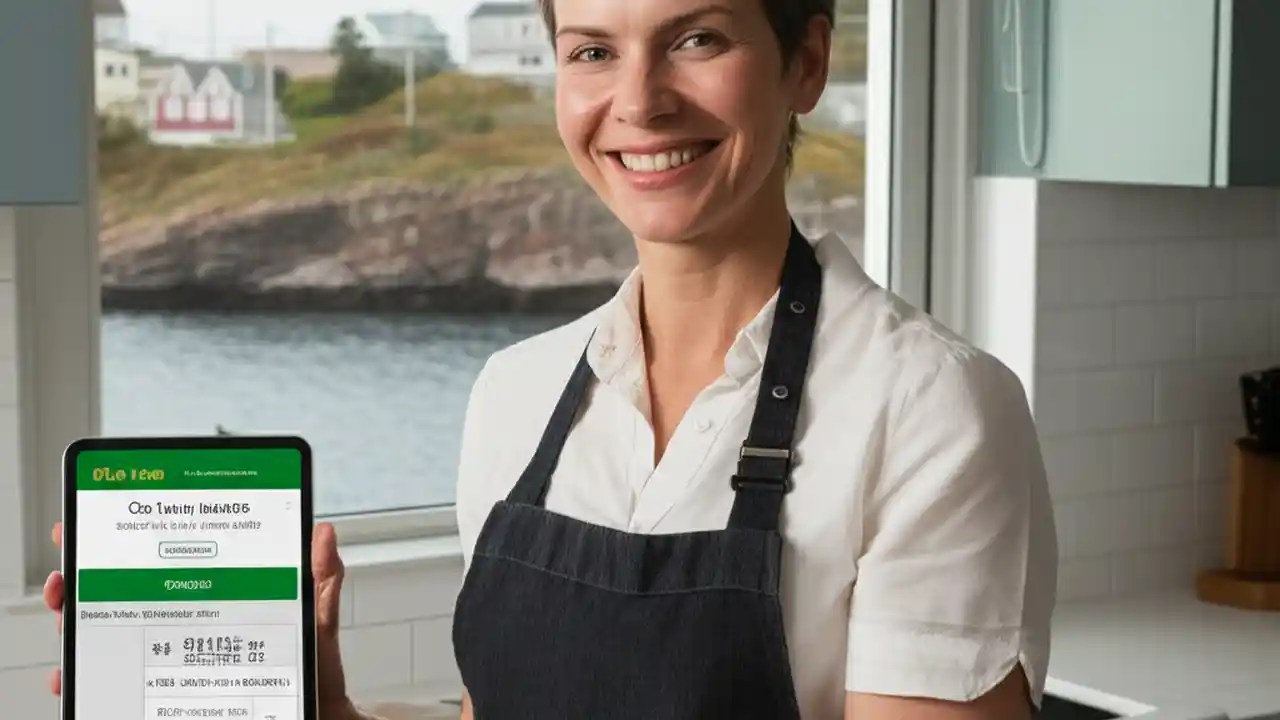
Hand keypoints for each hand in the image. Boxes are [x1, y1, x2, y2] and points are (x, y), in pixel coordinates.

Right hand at [44, 522, 361, 719]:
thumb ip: (320, 578)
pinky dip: (92, 679)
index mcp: (222, 600)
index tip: (102, 524)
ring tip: (67, 612)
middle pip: (127, 596)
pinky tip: (74, 676)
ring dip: (79, 622)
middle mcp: (191, 627)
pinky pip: (121, 686)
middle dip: (88, 579)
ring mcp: (176, 662)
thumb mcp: (316, 622)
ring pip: (113, 636)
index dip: (134, 542)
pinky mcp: (172, 695)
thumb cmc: (313, 673)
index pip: (171, 565)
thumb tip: (323, 532)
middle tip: (69, 573)